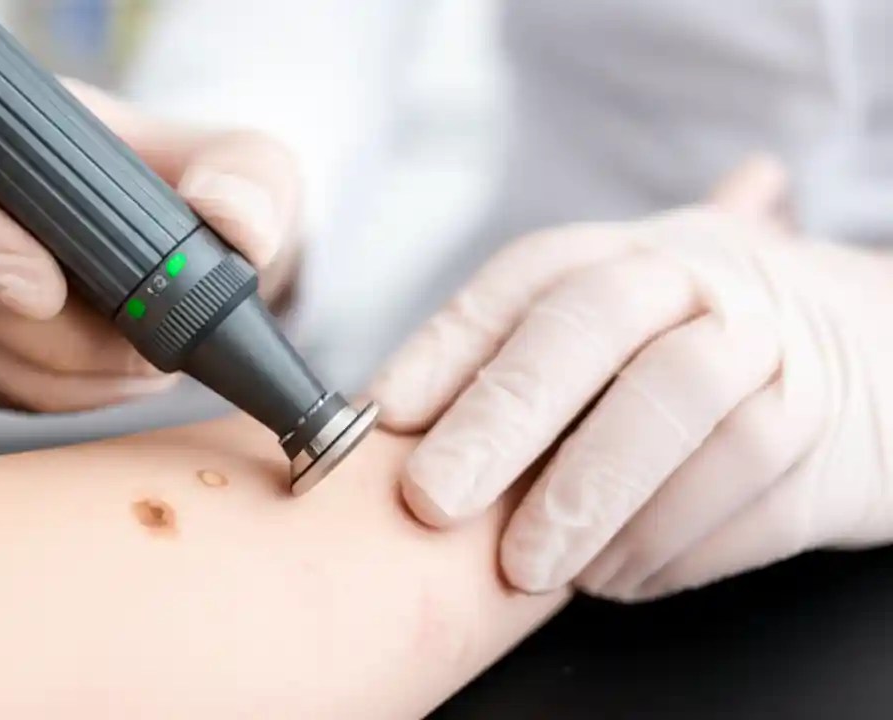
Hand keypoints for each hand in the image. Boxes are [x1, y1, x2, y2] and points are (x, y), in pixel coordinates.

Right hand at [0, 79, 301, 411]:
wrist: (205, 260)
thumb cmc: (211, 195)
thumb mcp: (254, 171)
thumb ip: (251, 181)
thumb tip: (227, 218)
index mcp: (2, 133)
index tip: (44, 290)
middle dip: (53, 337)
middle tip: (142, 347)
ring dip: (72, 372)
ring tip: (144, 353)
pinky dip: (67, 397)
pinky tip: (116, 371)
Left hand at [371, 157, 892, 600]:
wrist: (863, 356)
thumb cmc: (688, 351)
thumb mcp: (607, 334)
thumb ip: (510, 369)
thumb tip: (385, 426)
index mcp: (622, 252)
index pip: (524, 279)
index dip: (445, 347)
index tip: (382, 416)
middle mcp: (697, 279)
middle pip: (594, 324)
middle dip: (504, 417)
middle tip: (434, 501)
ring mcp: (770, 347)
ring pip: (680, 402)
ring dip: (592, 496)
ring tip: (529, 565)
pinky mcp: (824, 429)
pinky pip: (748, 487)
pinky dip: (667, 544)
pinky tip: (612, 575)